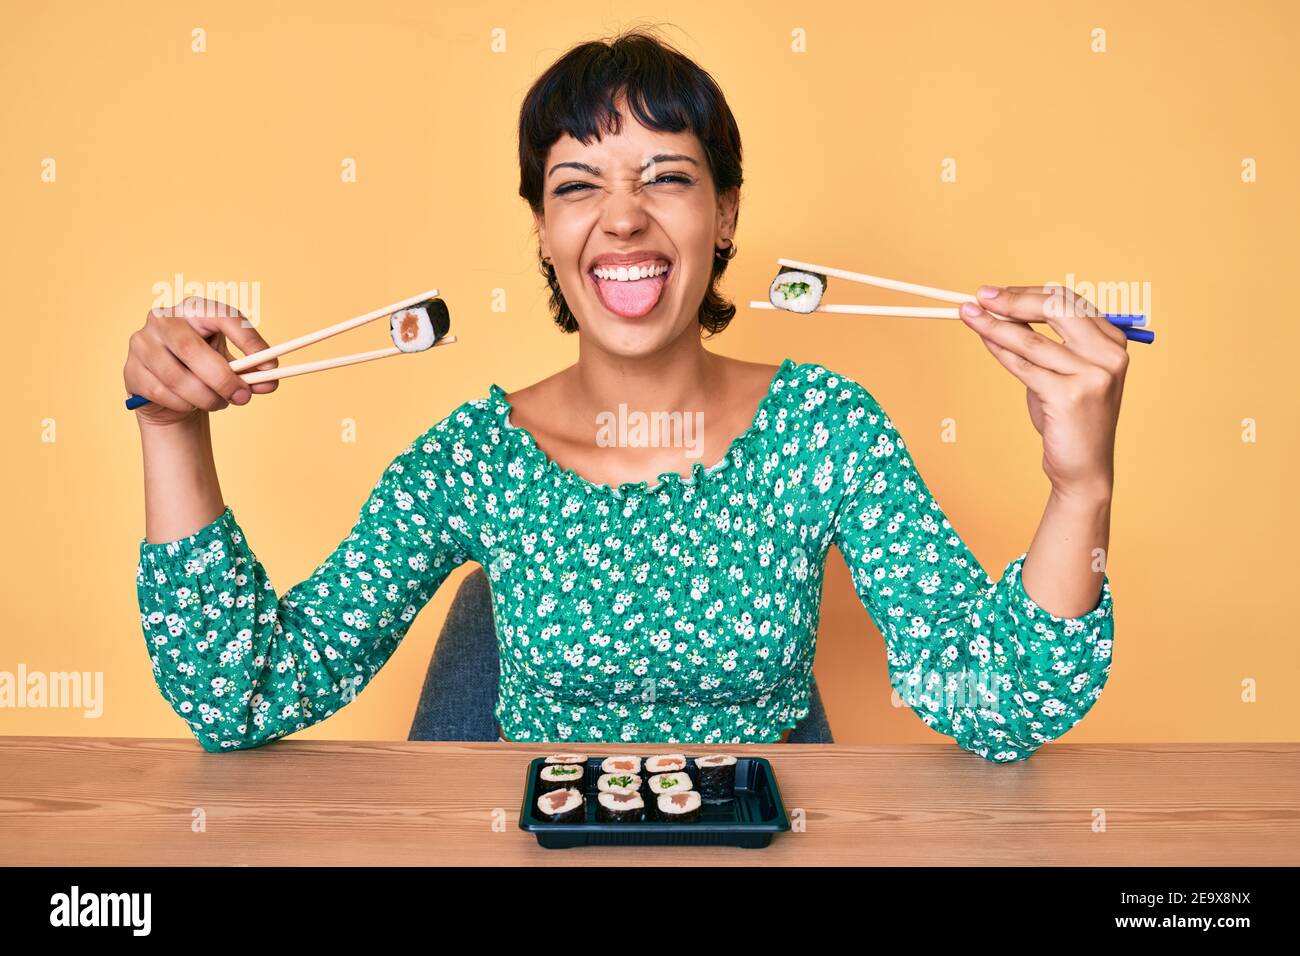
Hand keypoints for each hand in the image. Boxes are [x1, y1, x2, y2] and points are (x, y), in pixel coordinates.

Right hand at [123, 296, 278, 425]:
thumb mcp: (230, 365)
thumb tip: (271, 382)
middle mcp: (163, 318)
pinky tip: (191, 405)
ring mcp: (142, 343)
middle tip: (243, 397)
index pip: (223, 315)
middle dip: (223, 379)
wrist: (169, 392)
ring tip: (219, 403)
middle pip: (192, 349)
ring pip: (176, 377)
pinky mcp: (131, 370)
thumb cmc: (204, 370)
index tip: (270, 365)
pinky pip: (162, 393)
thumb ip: (251, 372)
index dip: (248, 339)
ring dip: (205, 397)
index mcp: (194, 308)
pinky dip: (185, 405)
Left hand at [959, 285, 1127, 500]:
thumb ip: (1042, 341)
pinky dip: (999, 351)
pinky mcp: (1071, 395)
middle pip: (1055, 307)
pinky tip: (984, 341)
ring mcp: (1094, 374)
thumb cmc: (1067, 419)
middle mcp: (1109, 354)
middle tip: (979, 295)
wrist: (1083, 468)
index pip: (1067, 300)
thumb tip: (1000, 310)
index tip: (995, 293)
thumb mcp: (1060, 371)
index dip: (1027, 292)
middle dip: (1011, 299)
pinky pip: (1024, 366)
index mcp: (1113, 341)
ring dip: (994, 325)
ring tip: (969, 315)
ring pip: (1032, 338)